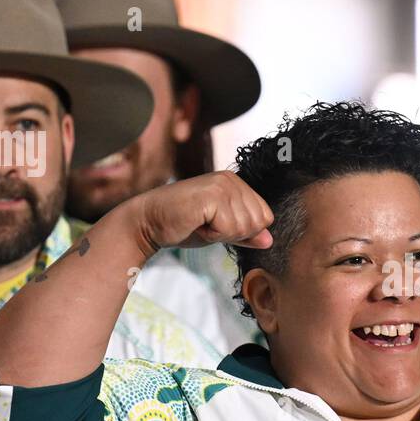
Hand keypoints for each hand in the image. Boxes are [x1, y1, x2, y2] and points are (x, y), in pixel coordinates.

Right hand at [131, 170, 273, 252]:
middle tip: (207, 224)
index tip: (217, 225)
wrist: (149, 223)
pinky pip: (228, 228)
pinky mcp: (210, 195)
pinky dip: (212, 234)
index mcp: (237, 184)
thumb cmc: (183, 225)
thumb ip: (245, 233)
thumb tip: (270, 240)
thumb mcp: (221, 231)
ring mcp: (221, 185)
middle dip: (232, 233)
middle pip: (257, 223)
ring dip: (220, 234)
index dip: (243, 231)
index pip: (265, 217)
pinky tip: (195, 223)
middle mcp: (231, 180)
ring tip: (200, 223)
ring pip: (244, 227)